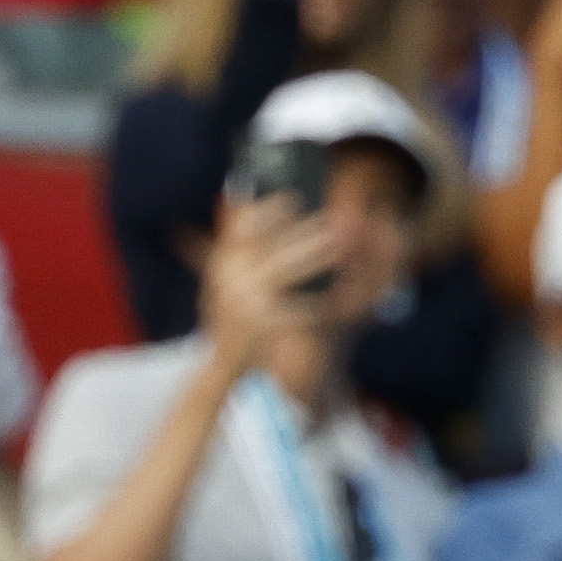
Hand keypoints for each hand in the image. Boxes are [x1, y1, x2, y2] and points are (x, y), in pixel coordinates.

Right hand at [203, 191, 344, 357]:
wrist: (222, 361)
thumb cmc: (230, 315)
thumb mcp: (224, 277)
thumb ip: (232, 242)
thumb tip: (242, 200)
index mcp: (222, 261)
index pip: (244, 225)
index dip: (270, 210)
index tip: (294, 199)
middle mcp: (230, 276)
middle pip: (273, 245)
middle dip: (305, 231)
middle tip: (332, 221)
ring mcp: (245, 300)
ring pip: (287, 271)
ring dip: (315, 257)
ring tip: (339, 248)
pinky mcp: (263, 323)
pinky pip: (297, 308)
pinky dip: (316, 302)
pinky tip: (333, 297)